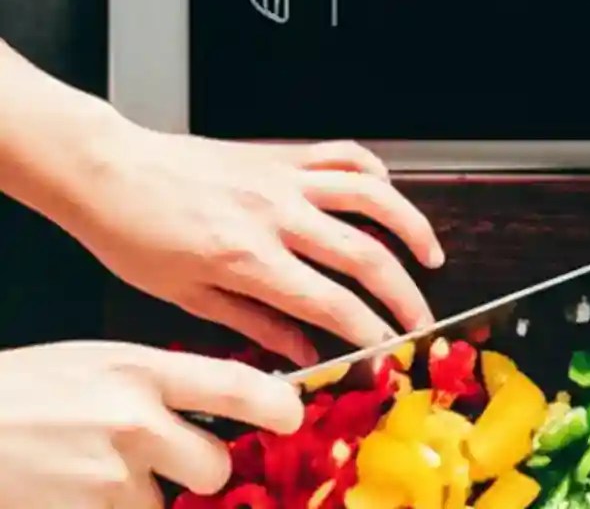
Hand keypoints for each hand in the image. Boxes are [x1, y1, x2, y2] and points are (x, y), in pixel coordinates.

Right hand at [0, 341, 302, 507]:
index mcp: (139, 372)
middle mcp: (132, 424)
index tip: (291, 416)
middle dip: (197, 470)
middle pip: (215, 465)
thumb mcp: (98, 366)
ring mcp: (109, 480)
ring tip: (94, 473)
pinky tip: (77, 492)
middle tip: (161, 460)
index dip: (279, 406)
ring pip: (167, 505)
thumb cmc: (24, 394)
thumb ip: (163, 386)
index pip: (237, 386)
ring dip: (143, 498)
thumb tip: (226, 408)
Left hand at [60, 122, 444, 364]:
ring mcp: (284, 179)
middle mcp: (275, 215)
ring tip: (430, 255)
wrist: (108, 170)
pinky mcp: (282, 154)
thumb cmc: (133, 235)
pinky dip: (375, 173)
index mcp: (247, 258)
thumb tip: (305, 350)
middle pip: (364, 255)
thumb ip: (254, 323)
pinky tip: (387, 195)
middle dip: (402, 294)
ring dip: (410, 227)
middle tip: (420, 320)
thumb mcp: (185, 296)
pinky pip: (344, 156)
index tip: (386, 350)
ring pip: (371, 197)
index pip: (329, 301)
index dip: (368, 329)